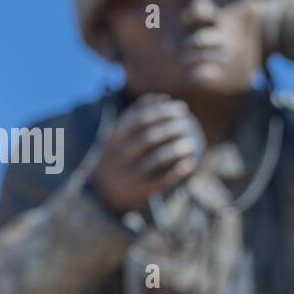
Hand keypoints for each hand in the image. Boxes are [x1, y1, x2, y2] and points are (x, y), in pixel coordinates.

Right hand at [89, 94, 202, 214]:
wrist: (100, 195)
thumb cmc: (117, 158)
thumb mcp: (117, 137)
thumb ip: (135, 118)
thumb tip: (161, 98)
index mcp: (113, 139)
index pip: (139, 119)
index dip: (163, 111)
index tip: (182, 108)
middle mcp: (119, 156)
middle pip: (149, 137)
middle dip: (172, 127)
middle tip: (187, 123)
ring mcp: (128, 174)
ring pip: (157, 159)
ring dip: (177, 149)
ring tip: (193, 143)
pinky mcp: (138, 191)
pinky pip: (162, 180)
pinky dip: (177, 172)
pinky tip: (192, 165)